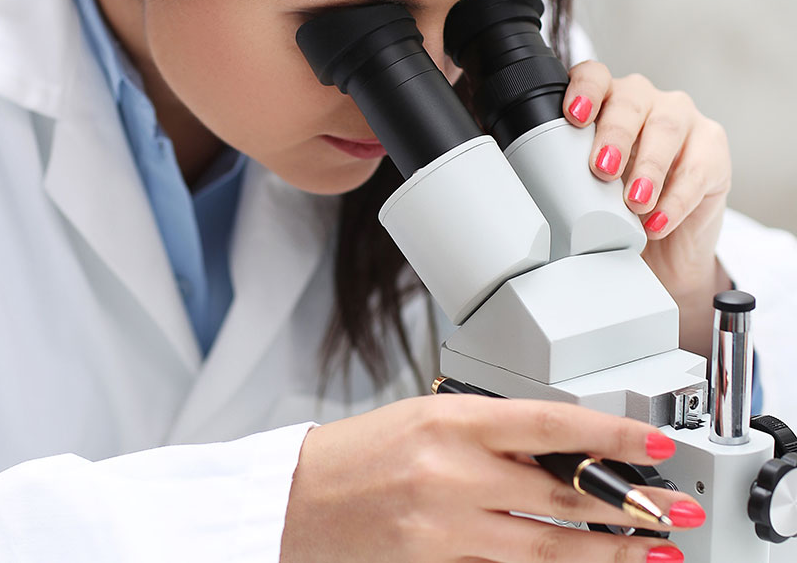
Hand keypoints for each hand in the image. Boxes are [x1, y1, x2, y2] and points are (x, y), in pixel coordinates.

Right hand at [281, 395, 701, 561]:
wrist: (296, 498)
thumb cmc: (356, 453)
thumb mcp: (424, 418)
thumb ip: (488, 433)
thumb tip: (560, 451)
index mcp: (448, 420)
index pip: (549, 424)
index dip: (611, 438)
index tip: (654, 447)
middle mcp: (450, 473)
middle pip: (560, 496)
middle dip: (627, 509)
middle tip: (672, 514)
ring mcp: (443, 528)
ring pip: (545, 547)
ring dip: (604, 552)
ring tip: (647, 553)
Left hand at [562, 61, 732, 358]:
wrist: (658, 252)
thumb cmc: (611, 210)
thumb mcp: (580, 187)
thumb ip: (556, 171)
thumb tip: (512, 179)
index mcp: (607, 101)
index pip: (594, 76)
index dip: (583, 91)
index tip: (571, 117)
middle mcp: (646, 103)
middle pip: (632, 100)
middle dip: (613, 134)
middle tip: (600, 170)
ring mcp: (685, 123)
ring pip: (667, 127)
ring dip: (647, 165)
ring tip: (632, 202)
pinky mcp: (714, 154)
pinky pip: (698, 169)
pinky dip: (675, 199)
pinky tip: (656, 221)